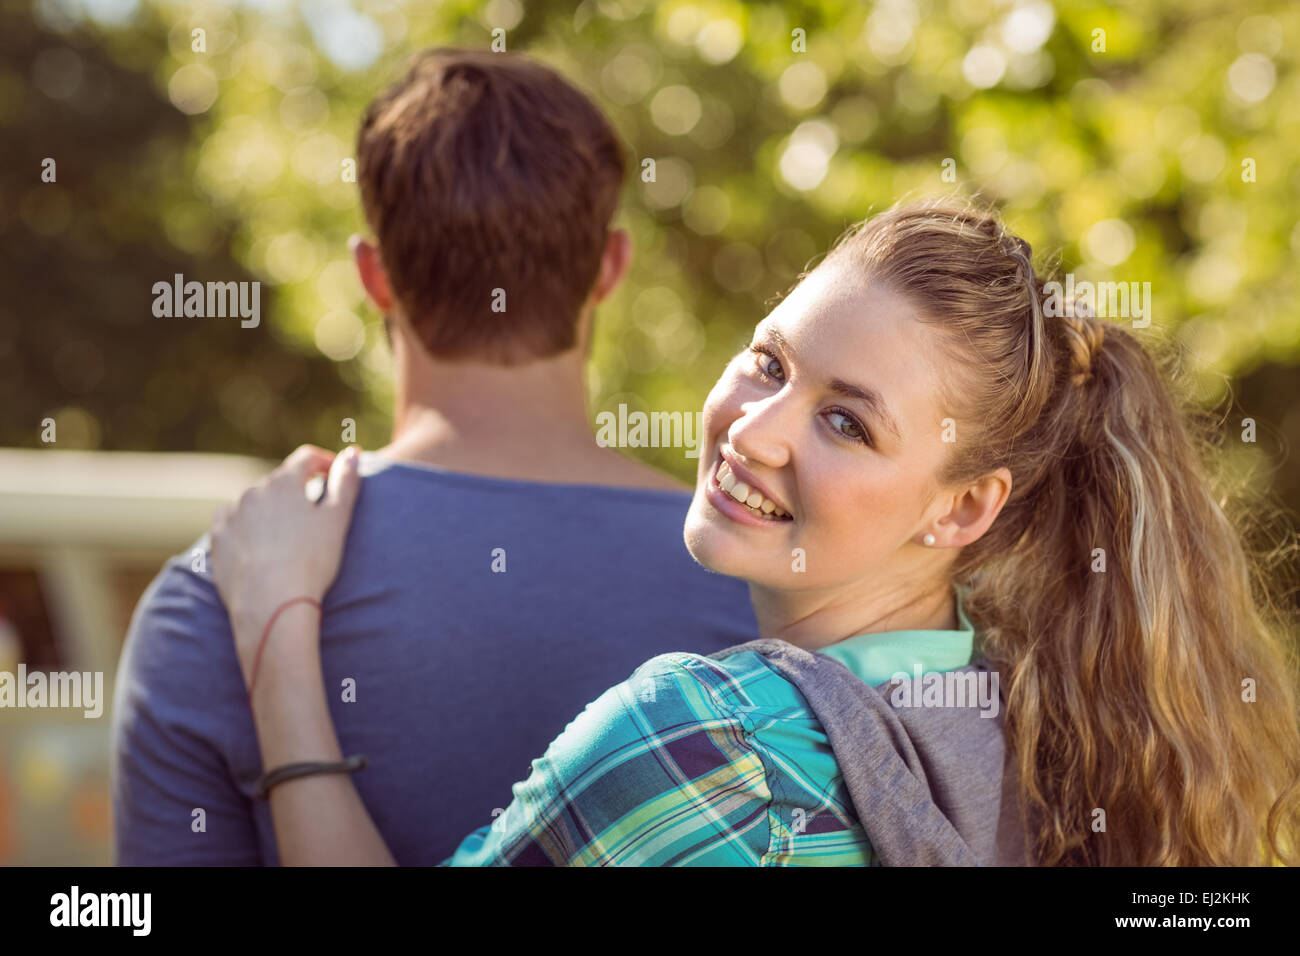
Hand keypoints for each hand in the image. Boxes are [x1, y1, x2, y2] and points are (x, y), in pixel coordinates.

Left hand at [211, 444, 361, 681]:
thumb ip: (346, 481)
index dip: (325, 462)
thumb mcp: (337, 520)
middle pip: (280, 482)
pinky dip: (247, 528)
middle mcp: (253, 491)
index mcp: (284, 482)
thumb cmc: (311, 561)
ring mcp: (231, 515)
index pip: (307, 458)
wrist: (270, 604)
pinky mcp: (217, 540)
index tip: (335, 473)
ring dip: (271, 510)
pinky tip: (260, 546)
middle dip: (297, 491)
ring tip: (286, 536)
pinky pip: (233, 524)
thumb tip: (353, 453)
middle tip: (314, 515)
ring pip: (255, 503)